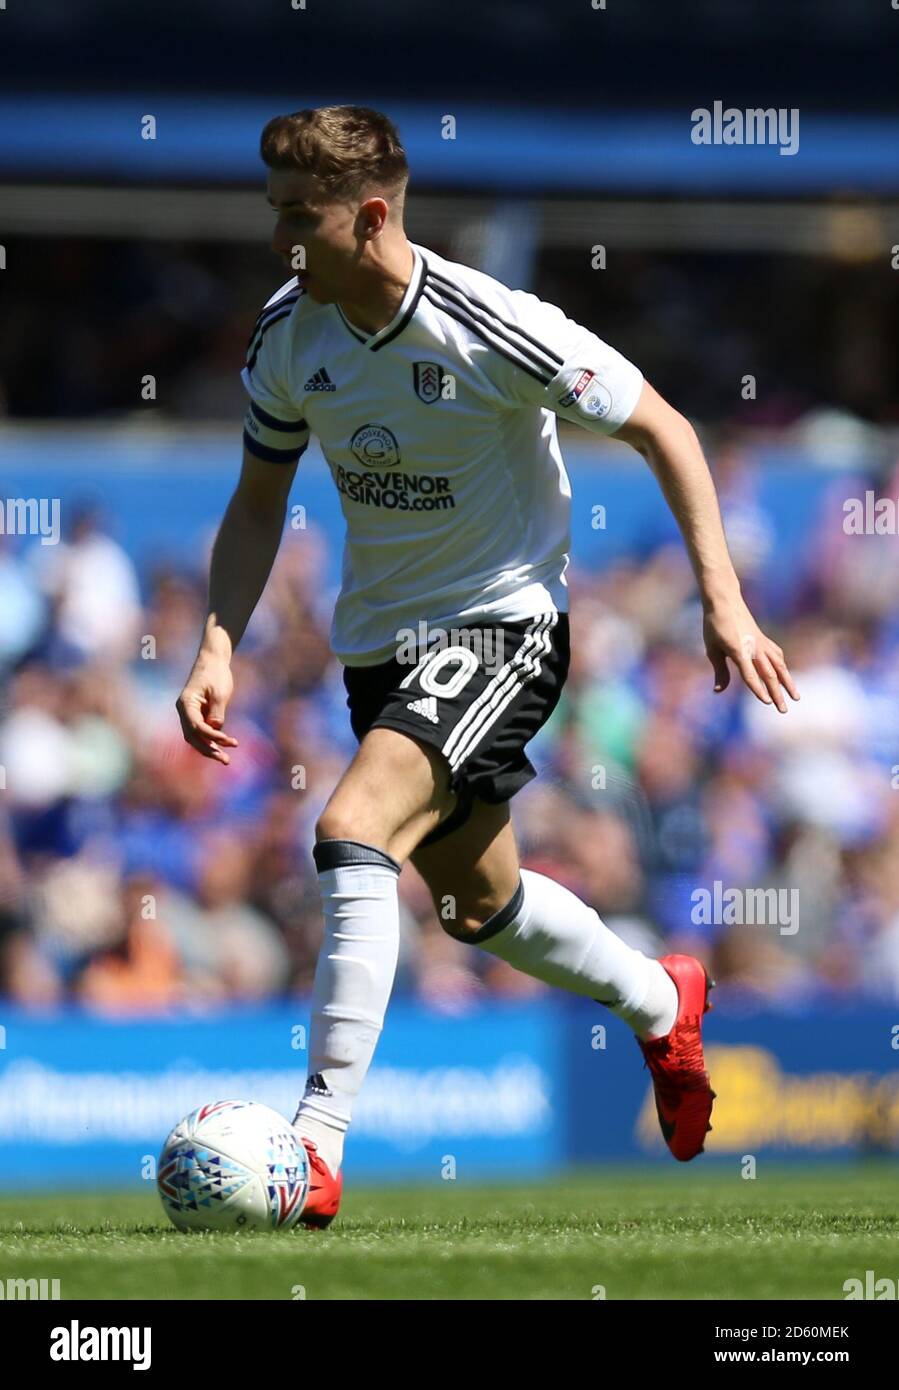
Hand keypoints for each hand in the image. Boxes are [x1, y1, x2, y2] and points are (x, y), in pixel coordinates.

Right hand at [176, 653, 238, 762]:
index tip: (226, 740)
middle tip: (225, 760)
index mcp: (186, 703)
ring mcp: (190, 713)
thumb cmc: (216, 673)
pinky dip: (212, 739)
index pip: (196, 726)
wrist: (213, 660)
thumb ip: (217, 712)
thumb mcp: (220, 692)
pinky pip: (202, 731)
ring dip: (210, 747)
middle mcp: (185, 711)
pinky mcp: (198, 714)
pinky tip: (225, 745)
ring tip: (226, 759)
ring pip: (196, 737)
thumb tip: (216, 730)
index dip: (211, 736)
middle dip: (208, 750)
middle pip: (193, 737)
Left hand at [703, 596, 798, 712]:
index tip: (767, 703)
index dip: (758, 690)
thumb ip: (720, 671)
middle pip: (769, 674)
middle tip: (783, 710)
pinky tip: (784, 674)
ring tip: (795, 697)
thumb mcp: (712, 649)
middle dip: (777, 694)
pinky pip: (776, 655)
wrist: (725, 600)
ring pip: (778, 666)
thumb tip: (718, 691)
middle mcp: (754, 648)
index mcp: (739, 651)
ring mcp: (761, 643)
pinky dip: (782, 667)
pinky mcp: (763, 639)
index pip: (750, 675)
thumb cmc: (714, 625)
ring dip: (787, 682)